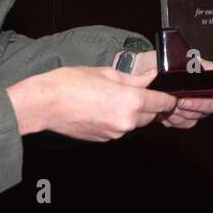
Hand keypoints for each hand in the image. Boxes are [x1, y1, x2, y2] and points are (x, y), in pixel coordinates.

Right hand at [5, 66, 175, 141]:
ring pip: (135, 123)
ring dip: (133, 112)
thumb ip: (134, 78)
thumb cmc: (70, 84)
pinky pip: (120, 129)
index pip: (162, 103)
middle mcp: (126, 121)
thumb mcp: (106, 73)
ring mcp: (115, 133)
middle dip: (150, 104)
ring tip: (115, 97)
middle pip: (151, 115)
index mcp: (130, 101)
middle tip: (139, 91)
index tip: (168, 94)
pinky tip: (103, 107)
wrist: (44, 104)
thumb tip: (150, 77)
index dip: (168, 98)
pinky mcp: (104, 139)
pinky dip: (118, 119)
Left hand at [130, 50, 212, 127]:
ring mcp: (191, 108)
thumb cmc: (162, 63)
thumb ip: (211, 67)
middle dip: (197, 103)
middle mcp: (204, 97)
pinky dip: (173, 118)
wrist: (137, 71)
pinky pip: (182, 123)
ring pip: (196, 118)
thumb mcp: (187, 60)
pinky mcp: (176, 118)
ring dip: (182, 111)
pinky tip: (165, 110)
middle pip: (211, 108)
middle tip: (182, 97)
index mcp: (210, 83)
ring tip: (171, 101)